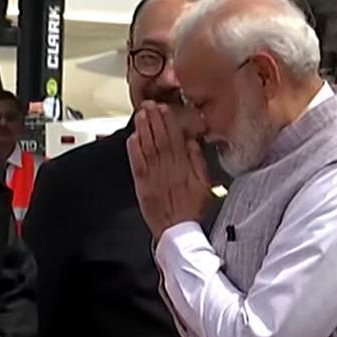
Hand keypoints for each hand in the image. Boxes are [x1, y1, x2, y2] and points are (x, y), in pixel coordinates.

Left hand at [127, 101, 209, 238]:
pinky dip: (134, 150)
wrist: (178, 231)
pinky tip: (132, 138)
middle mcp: (168, 169)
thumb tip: (192, 143)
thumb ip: (198, 162)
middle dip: (153, 120)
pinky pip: (137, 164)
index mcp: (184, 167)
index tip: (164, 109)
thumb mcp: (204, 184)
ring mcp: (153, 177)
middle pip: (159, 139)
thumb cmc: (192, 209)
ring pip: (147, 148)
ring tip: (140, 115)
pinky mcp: (142, 186)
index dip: (168, 122)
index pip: (175, 139)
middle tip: (148, 105)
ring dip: (143, 130)